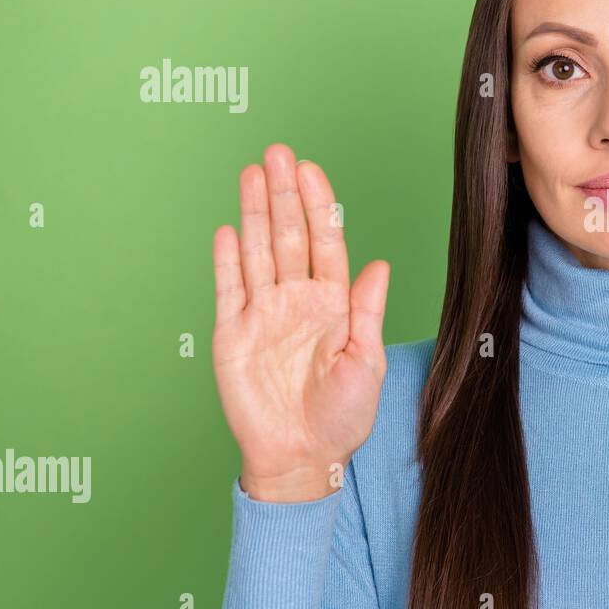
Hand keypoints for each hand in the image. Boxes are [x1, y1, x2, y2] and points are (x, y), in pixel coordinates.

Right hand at [212, 143, 390, 501]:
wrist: (302, 457)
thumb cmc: (342, 416)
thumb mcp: (365, 361)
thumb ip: (367, 311)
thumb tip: (380, 264)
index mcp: (333, 304)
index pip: (325, 242)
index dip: (319, 205)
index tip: (312, 169)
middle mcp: (297, 301)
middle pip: (289, 236)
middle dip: (285, 193)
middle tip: (279, 152)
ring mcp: (263, 314)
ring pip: (258, 251)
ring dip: (256, 212)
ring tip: (253, 172)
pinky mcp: (232, 334)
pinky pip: (229, 288)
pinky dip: (228, 258)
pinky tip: (230, 228)